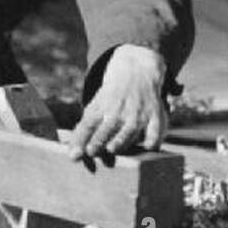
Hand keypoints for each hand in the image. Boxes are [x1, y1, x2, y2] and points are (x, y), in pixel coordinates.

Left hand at [68, 45, 167, 160]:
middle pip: (107, 127)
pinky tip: (148, 147)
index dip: (81, 139)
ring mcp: (138, 113)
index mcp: (101, 109)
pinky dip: (153, 139)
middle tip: (91, 150)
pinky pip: (155, 130)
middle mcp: (119, 111)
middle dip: (99, 138)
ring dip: (121, 139)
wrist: (136, 71)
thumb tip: (72, 156)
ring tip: (112, 149)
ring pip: (129, 130)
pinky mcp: (155, 117)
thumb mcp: (96, 107)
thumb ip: (84, 131)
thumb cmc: (111, 98)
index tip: (75, 154)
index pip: (89, 125)